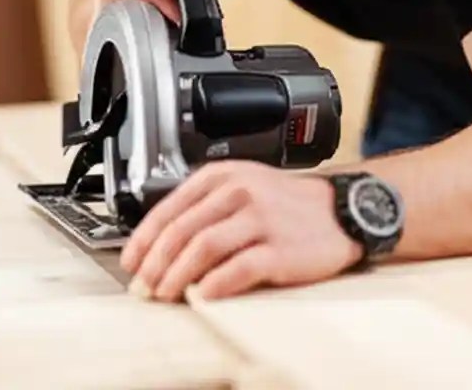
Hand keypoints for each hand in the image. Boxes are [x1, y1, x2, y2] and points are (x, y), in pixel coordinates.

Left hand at [120, 161, 362, 301]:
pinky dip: (215, 285)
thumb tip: (162, 242)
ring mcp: (261, 220)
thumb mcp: (243, 186)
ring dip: (177, 275)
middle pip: (182, 230)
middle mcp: (240, 192)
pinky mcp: (280, 249)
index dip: (144, 239)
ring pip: (203, 247)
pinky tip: (202, 295)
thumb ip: (205, 206)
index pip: (169, 207)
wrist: (340, 210)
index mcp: (224, 175)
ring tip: (165, 294)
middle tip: (143, 286)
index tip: (131, 262)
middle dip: (155, 263)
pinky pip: (238, 269)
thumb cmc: (288, 204)